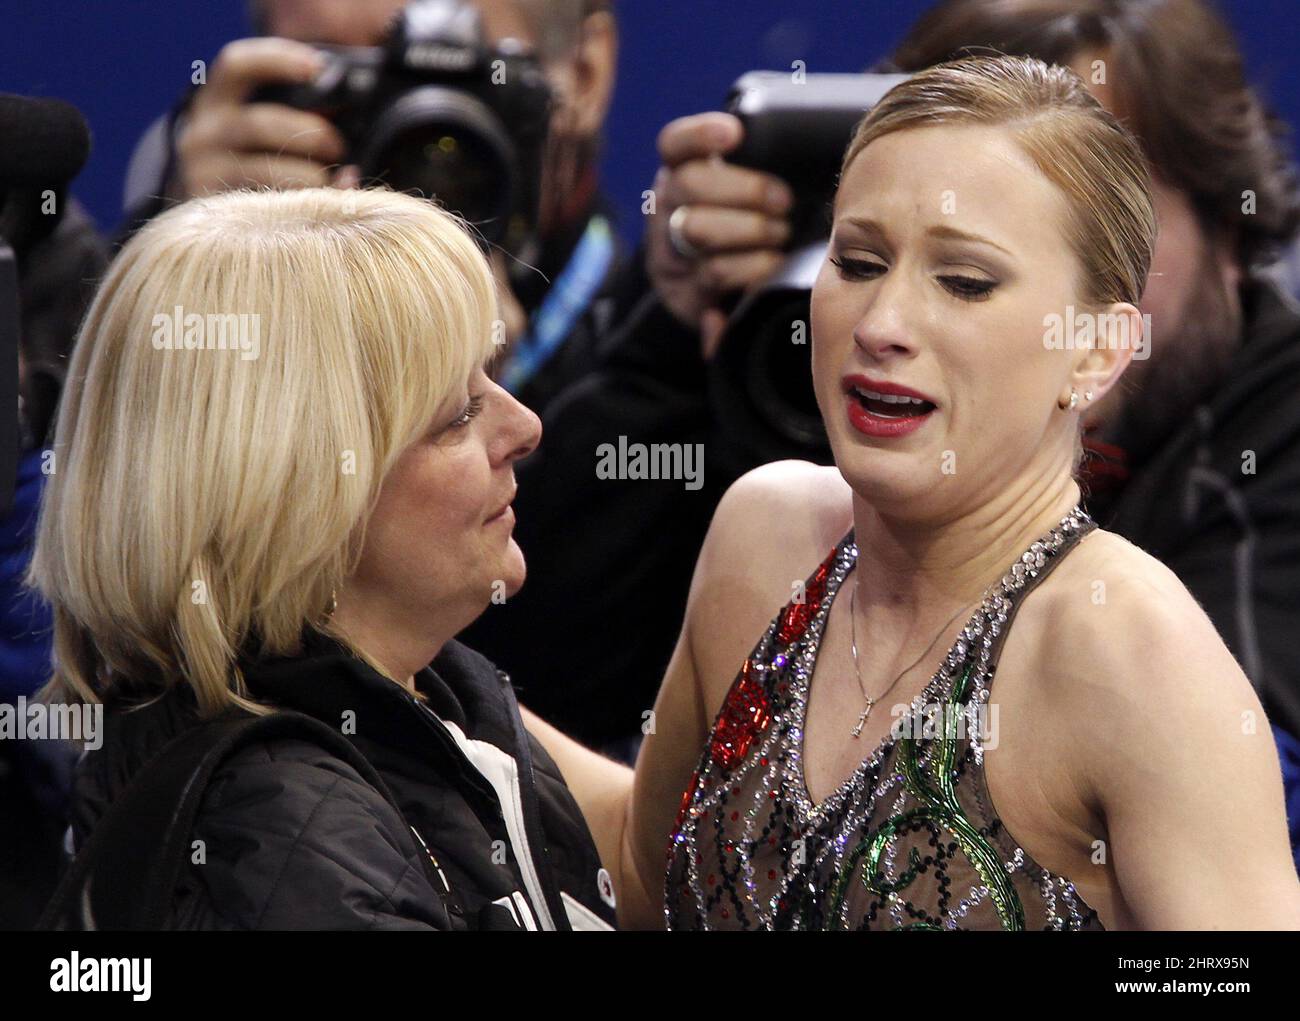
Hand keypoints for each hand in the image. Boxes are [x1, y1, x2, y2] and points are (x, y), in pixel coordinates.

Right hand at [175, 37, 353, 197]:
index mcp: (215, 102)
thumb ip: (297, 124)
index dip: (275, 59)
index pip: (235, 65)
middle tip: (337, 147)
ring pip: (266, 171)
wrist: (205, 222)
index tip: (317, 67)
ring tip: (329, 182)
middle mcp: (201, 133)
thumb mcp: (261, 133)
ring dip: (310, 176)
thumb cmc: (251, 165)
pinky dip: (301, 207)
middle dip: (309, 134)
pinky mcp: (215, 211)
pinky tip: (320, 210)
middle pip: (259, 124)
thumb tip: (349, 159)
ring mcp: (203, 174)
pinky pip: (267, 208)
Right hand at [647, 112, 792, 358]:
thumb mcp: (737, 191)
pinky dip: (749, 269)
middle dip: (746, 189)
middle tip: (784, 201)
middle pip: (688, 184)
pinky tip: (771, 264)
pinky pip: (714, 275)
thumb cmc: (736, 227)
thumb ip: (755, 165)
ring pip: (697, 230)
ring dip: (751, 231)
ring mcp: (668, 252)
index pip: (674, 144)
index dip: (700, 134)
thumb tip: (787, 140)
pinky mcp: (681, 293)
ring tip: (781, 233)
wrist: (706, 293)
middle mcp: (665, 210)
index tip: (735, 133)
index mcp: (679, 173)